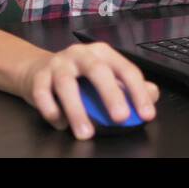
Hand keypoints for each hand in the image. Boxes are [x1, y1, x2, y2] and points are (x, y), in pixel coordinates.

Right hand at [18, 42, 159, 139]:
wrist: (36, 69)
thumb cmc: (79, 76)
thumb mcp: (106, 76)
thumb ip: (129, 85)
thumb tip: (152, 94)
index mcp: (103, 54)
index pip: (125, 70)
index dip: (138, 92)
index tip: (147, 114)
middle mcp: (81, 54)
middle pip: (97, 71)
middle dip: (111, 95)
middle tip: (120, 117)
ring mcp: (58, 64)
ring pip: (66, 84)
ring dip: (77, 110)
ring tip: (86, 133)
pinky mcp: (38, 76)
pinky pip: (42, 93)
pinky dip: (51, 110)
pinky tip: (60, 123)